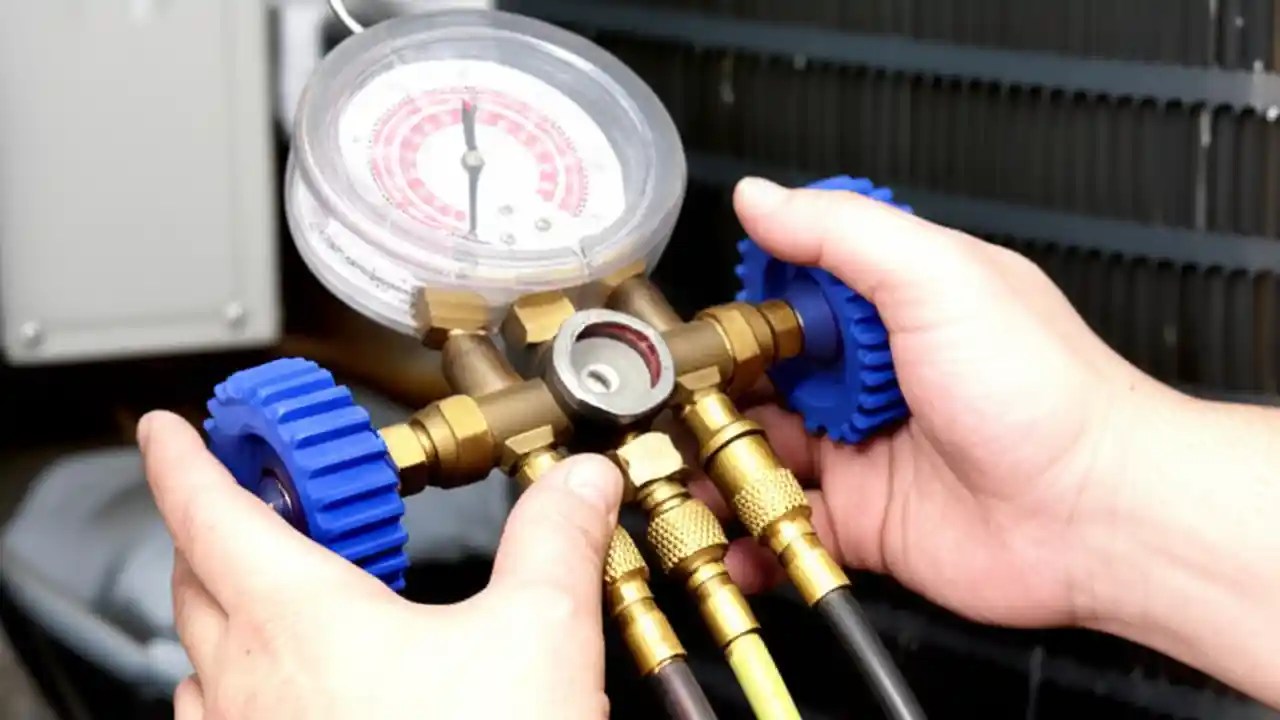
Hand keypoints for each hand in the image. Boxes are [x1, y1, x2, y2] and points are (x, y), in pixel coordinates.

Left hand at [139, 411, 621, 719]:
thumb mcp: (540, 634)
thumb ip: (554, 542)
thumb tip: (577, 485)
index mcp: (298, 622)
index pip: (207, 513)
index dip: (185, 457)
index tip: (170, 429)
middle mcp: (249, 684)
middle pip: (196, 578)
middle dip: (216, 522)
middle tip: (262, 496)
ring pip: (201, 655)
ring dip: (225, 605)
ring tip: (284, 586)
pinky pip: (220, 718)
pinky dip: (240, 679)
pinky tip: (296, 689)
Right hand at [711, 177, 1163, 627]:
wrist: (1099, 514)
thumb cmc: (1043, 392)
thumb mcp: (936, 277)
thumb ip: (841, 233)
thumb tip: (761, 198)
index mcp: (892, 308)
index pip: (788, 299)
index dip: (739, 316)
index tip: (695, 335)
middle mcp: (873, 379)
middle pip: (764, 380)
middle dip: (711, 394)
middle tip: (667, 410)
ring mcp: (865, 450)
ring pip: (763, 452)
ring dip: (717, 463)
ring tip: (678, 472)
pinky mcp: (865, 521)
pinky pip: (786, 524)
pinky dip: (749, 535)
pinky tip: (729, 535)